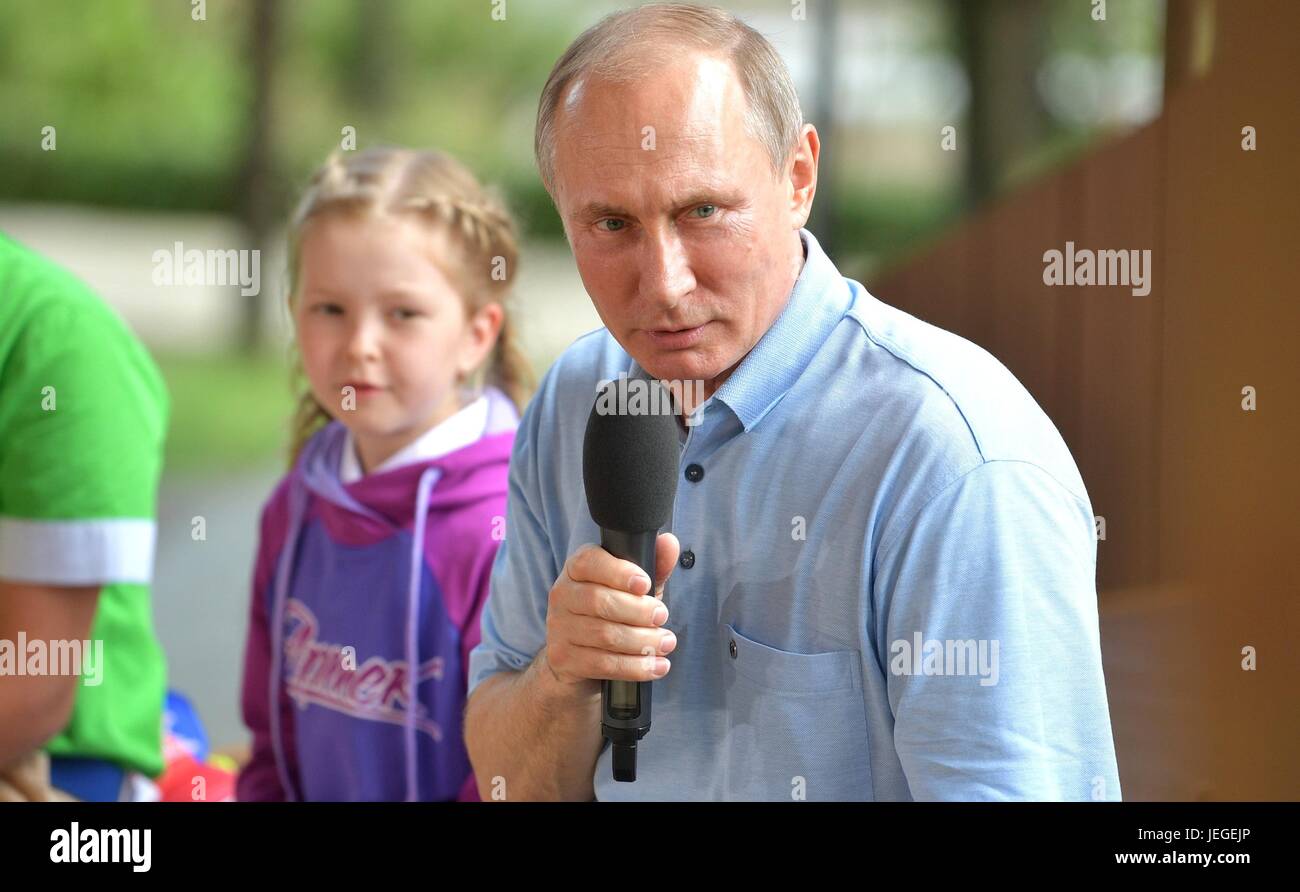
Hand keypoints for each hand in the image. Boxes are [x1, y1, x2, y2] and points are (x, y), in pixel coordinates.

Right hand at [541, 532, 679, 690]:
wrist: (578, 660)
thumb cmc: (612, 614)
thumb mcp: (634, 589)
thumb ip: (653, 566)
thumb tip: (669, 542)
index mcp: (577, 569)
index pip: (589, 562)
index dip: (618, 572)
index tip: (645, 584)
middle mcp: (562, 594)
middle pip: (600, 601)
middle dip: (638, 611)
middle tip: (663, 616)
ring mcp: (559, 628)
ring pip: (604, 635)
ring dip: (643, 641)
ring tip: (666, 643)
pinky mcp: (563, 658)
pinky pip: (603, 663)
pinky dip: (635, 667)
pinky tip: (656, 667)